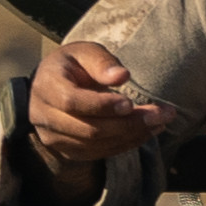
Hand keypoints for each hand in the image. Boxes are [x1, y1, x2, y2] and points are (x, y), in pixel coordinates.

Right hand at [27, 40, 171, 169]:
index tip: (131, 103)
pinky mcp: (67, 149)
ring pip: (95, 144)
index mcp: (47, 86)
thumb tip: (122, 76)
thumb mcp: (85, 52)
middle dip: (128, 124)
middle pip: (88, 129)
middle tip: (162, 114)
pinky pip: (98, 152)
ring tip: (161, 122)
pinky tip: (148, 131)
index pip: (71, 101)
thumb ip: (102, 62)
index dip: (102, 105)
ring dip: (132, 135)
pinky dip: (126, 144)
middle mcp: (44, 115)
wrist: (52, 86)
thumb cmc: (73, 65)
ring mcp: (53, 136)